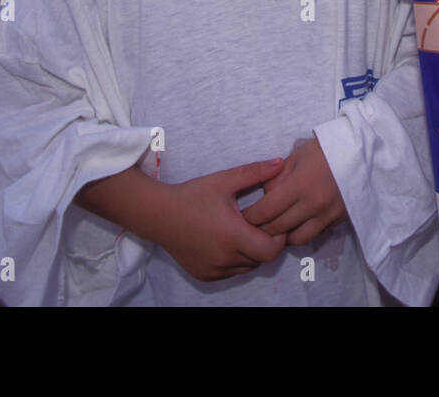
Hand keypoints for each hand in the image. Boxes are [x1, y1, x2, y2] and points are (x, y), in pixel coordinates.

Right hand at [156, 159, 286, 281]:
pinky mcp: (205, 275)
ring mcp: (214, 269)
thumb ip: (255, 172)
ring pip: (247, 267)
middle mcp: (224, 258)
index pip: (271, 250)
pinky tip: (228, 242)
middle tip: (260, 225)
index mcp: (233, 236)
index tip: (274, 221)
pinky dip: (236, 261)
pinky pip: (231, 272)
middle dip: (267, 244)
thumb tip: (281, 162)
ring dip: (252, 253)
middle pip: (262, 260)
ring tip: (244, 231)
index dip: (278, 238)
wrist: (158, 214)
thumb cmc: (192, 195)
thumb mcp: (224, 180)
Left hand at [242, 139, 346, 246]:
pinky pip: (314, 235)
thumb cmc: (323, 150)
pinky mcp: (338, 220)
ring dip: (283, 236)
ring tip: (277, 227)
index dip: (250, 216)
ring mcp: (328, 215)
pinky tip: (297, 223)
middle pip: (278, 228)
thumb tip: (264, 198)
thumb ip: (276, 179)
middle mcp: (314, 204)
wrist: (358, 152)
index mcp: (300, 185)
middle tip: (253, 226)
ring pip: (296, 239)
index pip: (266, 211)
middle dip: (261, 229)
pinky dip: (302, 232)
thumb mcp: (295, 157)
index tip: (242, 216)